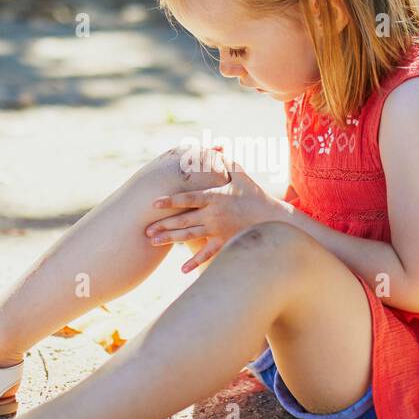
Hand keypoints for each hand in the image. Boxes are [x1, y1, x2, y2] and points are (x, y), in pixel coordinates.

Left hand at [145, 157, 290, 272]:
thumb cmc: (254, 194)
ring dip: (170, 239)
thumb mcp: (241, 175)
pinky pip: (207, 254)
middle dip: (163, 224)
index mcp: (215, 197)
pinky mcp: (225, 242)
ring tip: (153, 242)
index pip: (188, 198)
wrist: (273, 218)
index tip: (154, 203)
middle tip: (145, 229)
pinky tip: (182, 269)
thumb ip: (225, 163)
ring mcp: (218, 230)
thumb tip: (215, 149)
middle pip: (183, 220)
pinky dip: (195, 262)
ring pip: (189, 235)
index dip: (170, 200)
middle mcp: (213, 214)